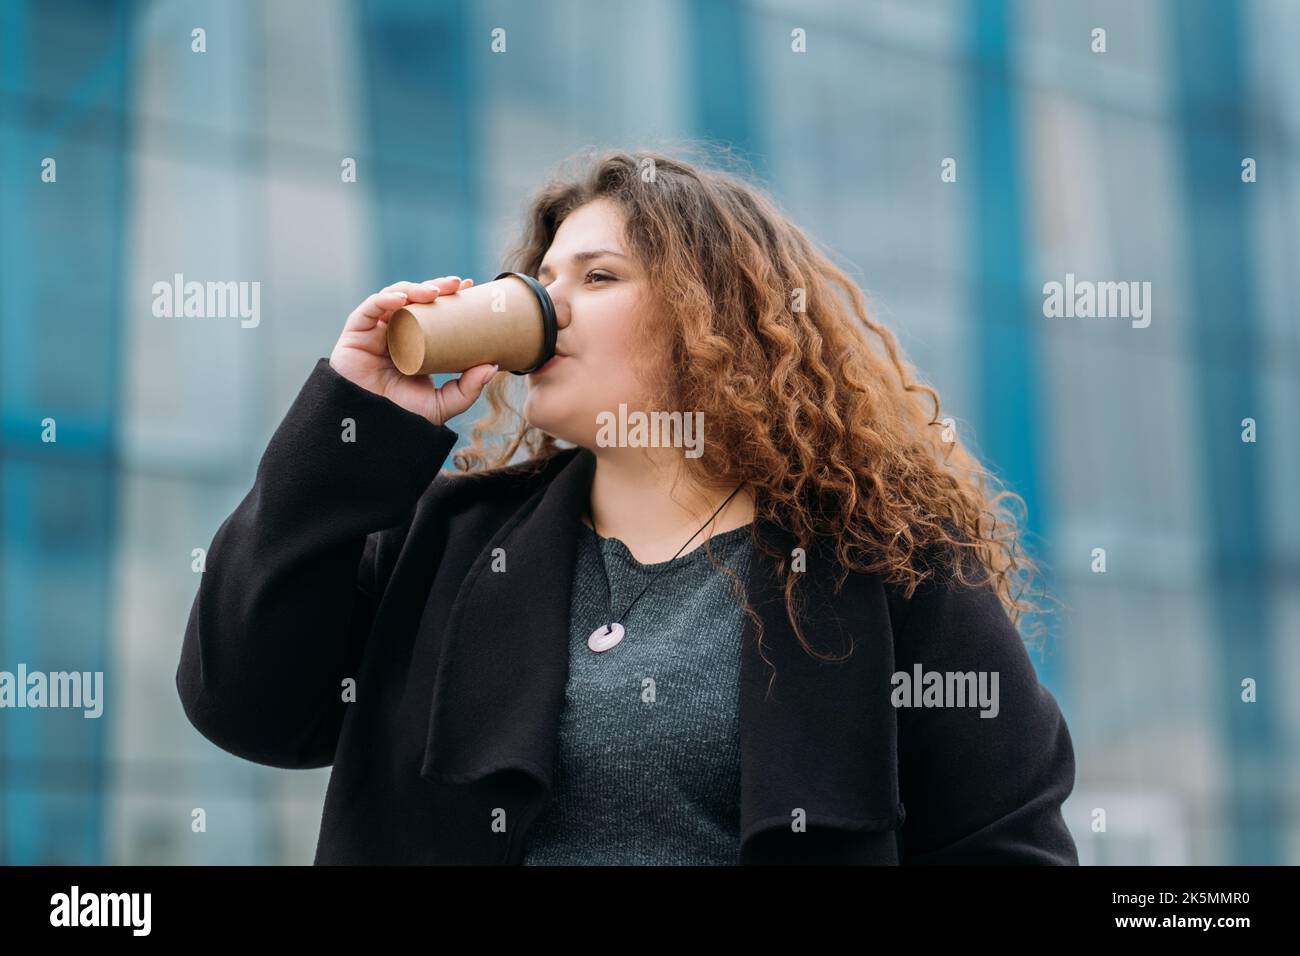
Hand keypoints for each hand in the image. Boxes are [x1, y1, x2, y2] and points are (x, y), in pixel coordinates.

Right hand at [328, 276, 497, 425]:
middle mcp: (395, 333)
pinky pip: (369, 309)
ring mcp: (375, 332)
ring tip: (434, 292)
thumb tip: (494, 366)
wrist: (372, 429)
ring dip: (414, 289)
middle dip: (436, 287)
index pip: (433, 313)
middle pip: (415, 300)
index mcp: (416, 343)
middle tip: (457, 284)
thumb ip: (468, 388)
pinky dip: (385, 299)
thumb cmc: (405, 416)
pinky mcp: (355, 333)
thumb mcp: (444, 404)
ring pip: (394, 298)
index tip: (470, 288)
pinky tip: (402, 299)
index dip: (450, 297)